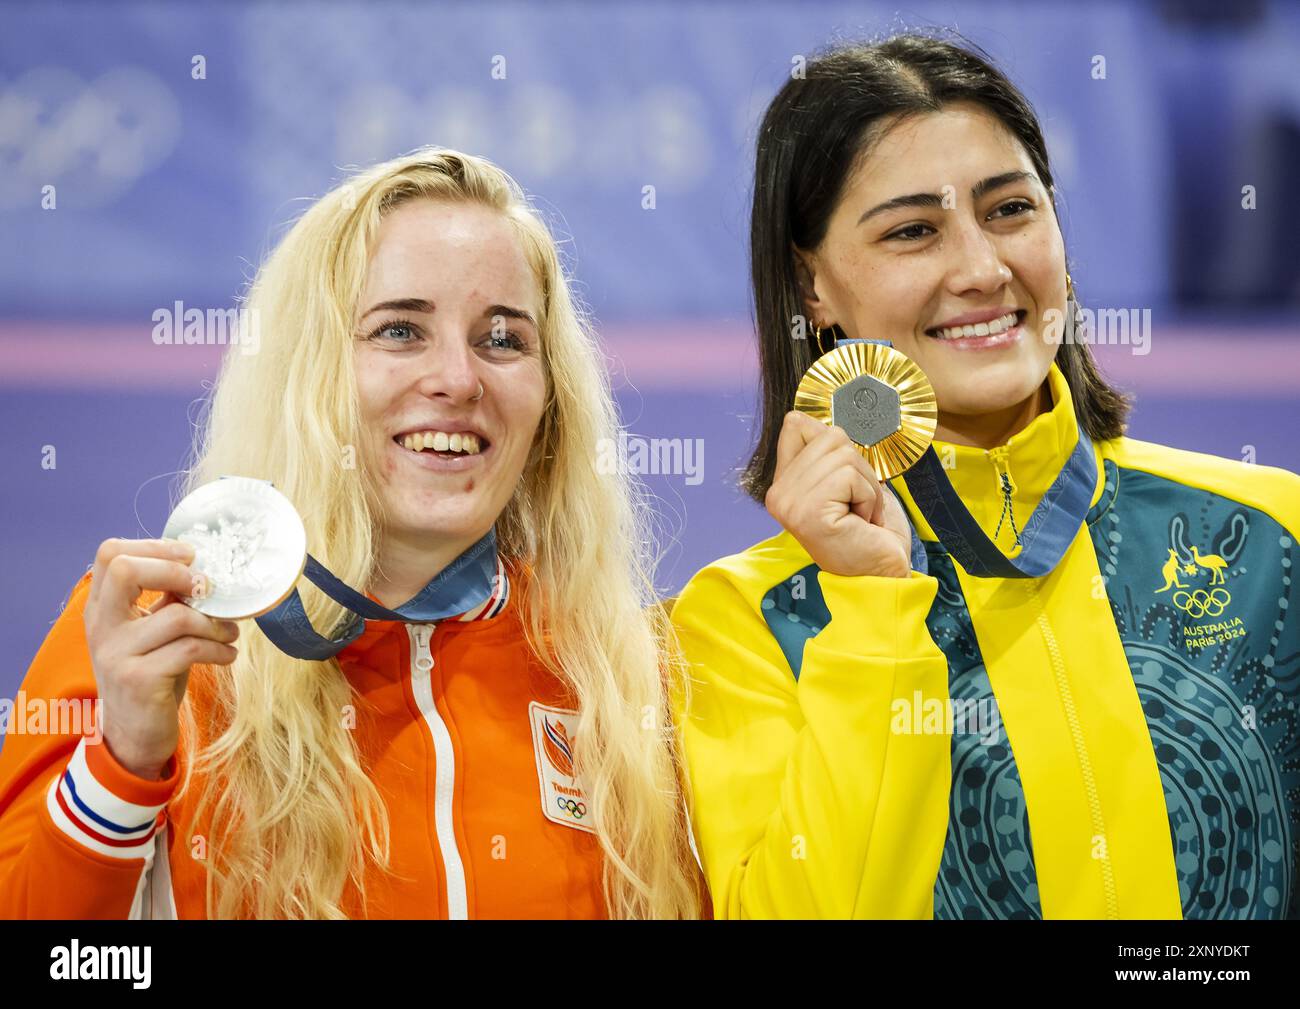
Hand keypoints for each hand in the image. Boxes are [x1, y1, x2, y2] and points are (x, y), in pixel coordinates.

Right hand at [82, 538, 239, 779]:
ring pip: (176, 615)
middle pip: (124, 569)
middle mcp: (100, 626)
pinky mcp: (139, 680)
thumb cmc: (151, 674)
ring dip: (216, 622)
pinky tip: (227, 655)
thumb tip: (206, 569)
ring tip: (230, 632)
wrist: (134, 734)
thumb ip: (166, 600)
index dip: (155, 547)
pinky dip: (219, 648)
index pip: (110, 554)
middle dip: (176, 571)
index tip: (190, 558)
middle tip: (207, 588)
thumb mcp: (152, 632)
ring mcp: (116, 653)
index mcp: (101, 607)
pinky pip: (190, 649)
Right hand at [764, 412, 911, 577]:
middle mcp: (777, 493)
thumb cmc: (868, 530)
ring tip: (860, 516)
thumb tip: (816, 416)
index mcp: (781, 483)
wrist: (881, 573)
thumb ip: (827, 450)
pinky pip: (852, 478)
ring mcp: (789, 503)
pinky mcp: (809, 512)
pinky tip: (860, 523)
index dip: (833, 445)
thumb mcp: (845, 479)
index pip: (796, 423)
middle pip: (830, 436)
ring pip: (845, 455)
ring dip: (866, 487)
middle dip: (859, 469)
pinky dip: (869, 499)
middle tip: (857, 505)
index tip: (844, 485)